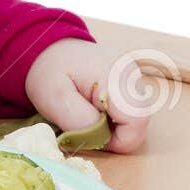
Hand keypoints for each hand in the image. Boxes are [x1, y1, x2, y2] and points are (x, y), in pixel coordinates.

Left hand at [23, 38, 148, 153]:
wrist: (51, 49)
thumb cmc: (50, 71)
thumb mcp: (53, 97)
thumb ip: (77, 120)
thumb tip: (101, 137)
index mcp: (118, 76)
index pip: (136, 123)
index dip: (115, 140)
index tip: (90, 134)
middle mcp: (135, 75)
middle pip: (138, 124)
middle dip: (112, 133)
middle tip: (84, 121)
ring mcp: (137, 78)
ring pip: (136, 120)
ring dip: (113, 125)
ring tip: (88, 111)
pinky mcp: (134, 82)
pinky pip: (131, 112)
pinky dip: (114, 117)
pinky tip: (96, 106)